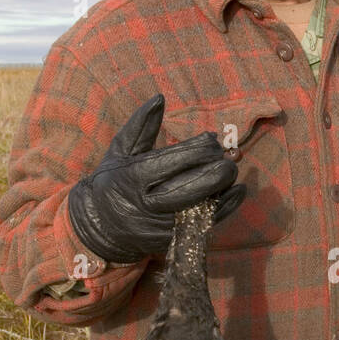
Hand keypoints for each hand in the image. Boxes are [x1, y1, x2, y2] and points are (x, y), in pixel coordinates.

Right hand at [67, 95, 244, 263]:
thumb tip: (159, 98)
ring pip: (198, 208)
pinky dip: (224, 208)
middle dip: (214, 172)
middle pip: (187, 188)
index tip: (212, 139)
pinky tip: (236, 192)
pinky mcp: (171, 241)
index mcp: (132, 178)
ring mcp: (159, 227)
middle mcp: (146, 205)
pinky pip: (203, 224)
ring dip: (222, 190)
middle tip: (231, 157)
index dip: (195, 150)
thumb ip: (141, 126)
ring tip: (234, 172)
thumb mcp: (120, 151)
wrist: (101, 227)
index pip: (170, 162)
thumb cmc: (114, 181)